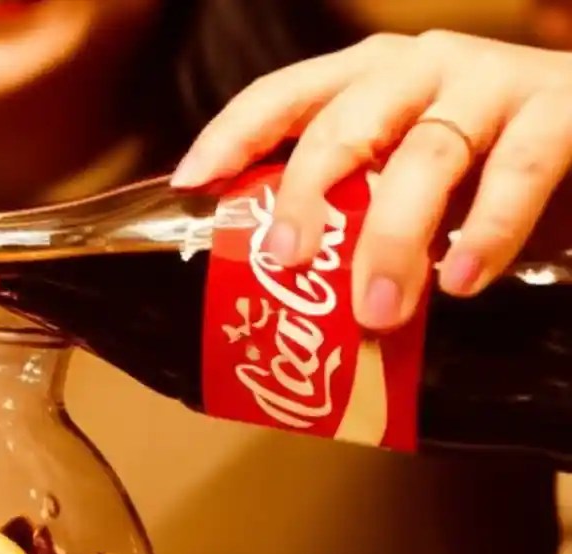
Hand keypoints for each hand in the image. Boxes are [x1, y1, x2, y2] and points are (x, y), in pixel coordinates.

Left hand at [172, 31, 571, 330]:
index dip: (233, 133)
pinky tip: (460, 282)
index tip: (192, 183)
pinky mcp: (561, 110)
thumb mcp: (414, 174)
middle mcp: (421, 68)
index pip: (284, 94)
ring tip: (376, 310)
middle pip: (343, 125)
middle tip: (285, 264)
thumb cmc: (491, 157)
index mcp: (370, 78)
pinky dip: (485, 234)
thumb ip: (364, 212)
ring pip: (425, 158)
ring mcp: (490, 83)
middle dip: (306, 196)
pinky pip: (515, 174)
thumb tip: (294, 306)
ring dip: (392, 239)